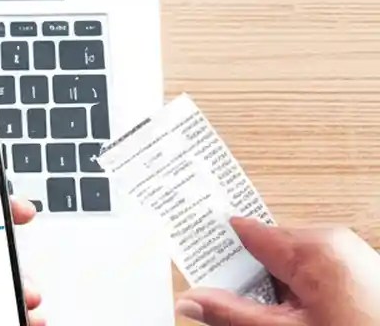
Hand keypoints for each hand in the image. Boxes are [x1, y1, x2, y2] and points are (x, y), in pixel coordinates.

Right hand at [176, 217, 379, 325]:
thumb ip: (232, 315)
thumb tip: (192, 302)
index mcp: (311, 248)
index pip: (244, 233)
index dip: (215, 246)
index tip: (189, 250)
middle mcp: (332, 243)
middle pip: (266, 252)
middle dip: (247, 281)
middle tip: (237, 312)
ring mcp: (351, 256)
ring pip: (290, 266)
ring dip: (274, 294)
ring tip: (277, 322)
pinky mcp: (361, 272)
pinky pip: (314, 274)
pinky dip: (299, 295)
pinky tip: (298, 320)